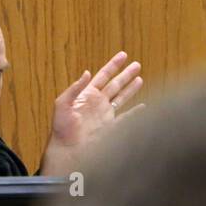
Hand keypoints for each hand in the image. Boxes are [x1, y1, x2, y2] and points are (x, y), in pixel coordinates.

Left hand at [41, 51, 142, 175]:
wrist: (68, 150)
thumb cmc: (62, 129)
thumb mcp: (62, 104)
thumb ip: (74, 88)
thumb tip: (87, 73)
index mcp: (88, 95)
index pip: (104, 75)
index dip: (114, 65)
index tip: (123, 55)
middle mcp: (98, 103)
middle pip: (116, 84)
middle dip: (127, 74)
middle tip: (137, 64)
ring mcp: (106, 114)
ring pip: (122, 97)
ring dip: (131, 88)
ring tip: (140, 79)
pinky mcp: (111, 127)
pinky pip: (126, 117)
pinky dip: (136, 112)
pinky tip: (143, 107)